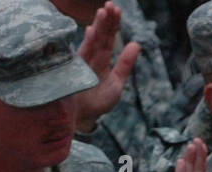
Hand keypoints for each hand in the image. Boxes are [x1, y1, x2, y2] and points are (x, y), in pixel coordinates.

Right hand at [73, 1, 139, 131]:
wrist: (83, 119)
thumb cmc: (98, 101)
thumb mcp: (117, 82)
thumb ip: (126, 64)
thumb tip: (137, 44)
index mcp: (101, 59)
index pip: (108, 38)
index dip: (113, 25)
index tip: (117, 10)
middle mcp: (91, 58)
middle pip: (100, 36)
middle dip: (106, 21)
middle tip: (112, 5)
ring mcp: (82, 64)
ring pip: (92, 43)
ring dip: (98, 28)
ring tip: (103, 12)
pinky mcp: (75, 73)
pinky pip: (81, 56)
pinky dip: (86, 44)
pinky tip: (90, 32)